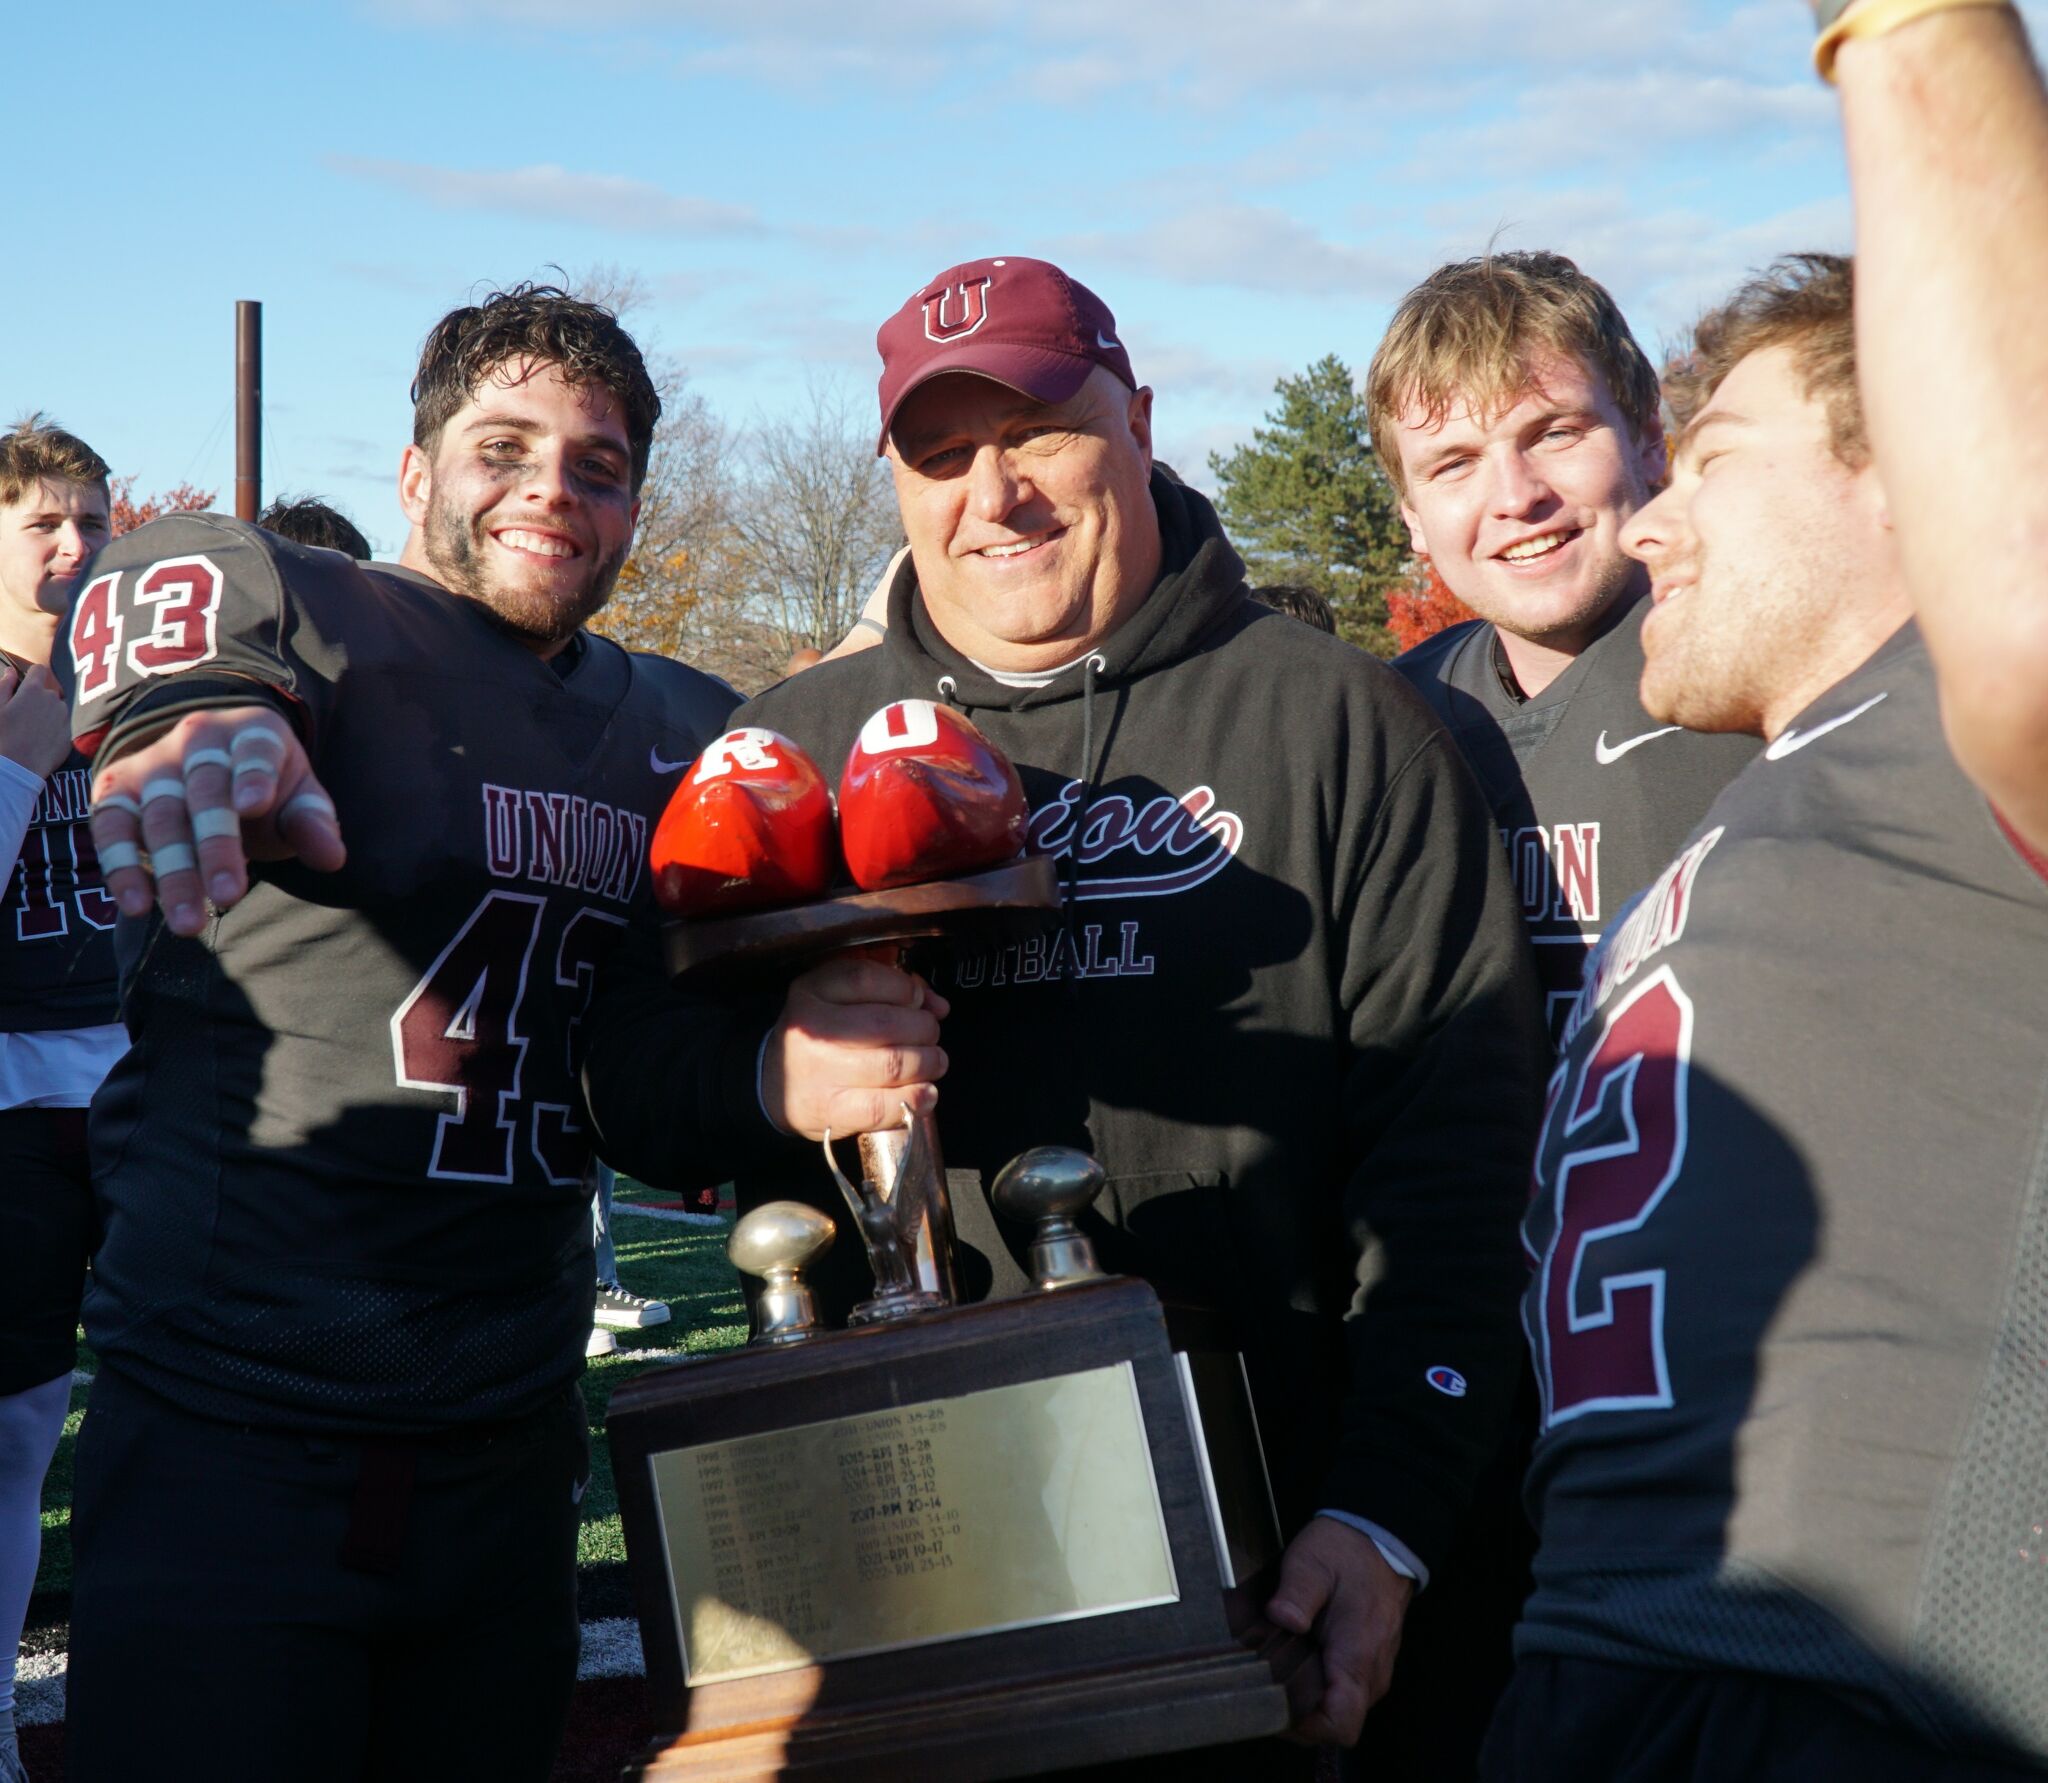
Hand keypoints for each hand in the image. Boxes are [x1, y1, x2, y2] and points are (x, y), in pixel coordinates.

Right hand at [0, 661, 73, 779]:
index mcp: (33, 690)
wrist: (19, 767)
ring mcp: (64, 717)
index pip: (39, 670)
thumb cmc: (2, 736)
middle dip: (38, 698)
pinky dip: (54, 729)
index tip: (25, 684)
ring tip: (32, 729)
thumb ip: (4, 686)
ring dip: (48, 713)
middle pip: (48, 692)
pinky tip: (41, 740)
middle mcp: (53, 700)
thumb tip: (10, 671)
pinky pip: (62, 725)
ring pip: (57, 708)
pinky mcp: (70, 733)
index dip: (32, 675)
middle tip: (23, 714)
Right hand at [88, 704, 345, 936]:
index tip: (254, 806)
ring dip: (173, 872)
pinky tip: (137, 905)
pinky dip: (121, 866)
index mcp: (252, 733)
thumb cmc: (265, 787)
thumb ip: (312, 823)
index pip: (254, 753)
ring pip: (159, 818)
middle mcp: (196, 740)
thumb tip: (331, 858)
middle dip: (215, 848)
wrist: (211, 761)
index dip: (253, 776)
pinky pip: (112, 827)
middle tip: (228, 897)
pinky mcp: (117, 790)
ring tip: (188, 924)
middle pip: (205, 794)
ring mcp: (153, 763)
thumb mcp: (298, 797)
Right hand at [761, 954, 949, 1138]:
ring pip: (891, 1064)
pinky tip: (926, 1093)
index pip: (865, 979)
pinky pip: (882, 1106)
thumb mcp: (840, 999)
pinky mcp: (831, 1110)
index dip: (905, 988)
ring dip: (927, 1063)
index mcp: (812, 992)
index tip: (919, 1001)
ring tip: (933, 1062)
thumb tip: (937, 1006)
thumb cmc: (819, 1037)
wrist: (772, 1084)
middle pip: (886, 1023)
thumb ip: (890, 991)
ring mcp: (820, 1073)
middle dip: (924, 1029)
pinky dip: (914, 1099)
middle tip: (930, 1036)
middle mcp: (812, 1030)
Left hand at [1265, 1516, 1415, 1746]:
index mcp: (1358, 1655)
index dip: (1303, 1726)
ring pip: (1337, 1708)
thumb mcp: (1311, 1562)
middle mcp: (1371, 1673)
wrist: (1380, 1536)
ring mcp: (1372, 1670)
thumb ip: (1296, 1594)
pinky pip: (1341, 1690)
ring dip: (1306, 1697)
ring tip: (1275, 1668)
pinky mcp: (1367, 1662)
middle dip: (1296, 1712)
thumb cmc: (1347, 1551)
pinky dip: (1317, 1683)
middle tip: (1263, 1682)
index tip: (1273, 1704)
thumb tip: (1282, 1618)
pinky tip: (1295, 1658)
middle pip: (1334, 1723)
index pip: (1339, 1725)